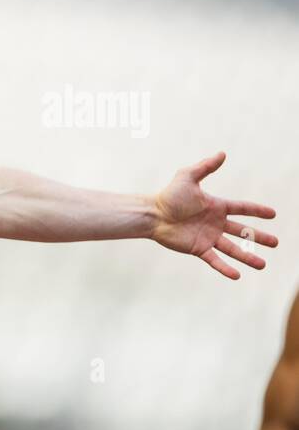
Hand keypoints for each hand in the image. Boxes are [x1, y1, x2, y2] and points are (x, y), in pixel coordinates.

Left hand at [151, 152, 277, 278]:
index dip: (257, 211)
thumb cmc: (168, 196)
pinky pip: (215, 260)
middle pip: (243, 231)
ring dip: (248, 257)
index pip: (242, 208)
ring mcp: (208, 237)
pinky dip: (225, 268)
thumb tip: (222, 153)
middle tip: (276, 243)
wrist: (152, 215)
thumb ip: (205, 167)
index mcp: (216, 206)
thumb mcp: (188, 177)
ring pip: (233, 248)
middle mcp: (215, 223)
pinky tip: (237, 275)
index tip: (273, 214)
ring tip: (263, 265)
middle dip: (260, 237)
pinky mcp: (198, 248)